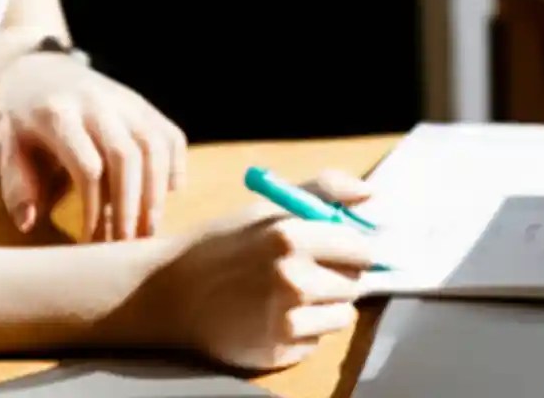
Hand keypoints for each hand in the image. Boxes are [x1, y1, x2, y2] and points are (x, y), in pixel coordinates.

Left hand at [0, 51, 186, 241]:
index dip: (93, 209)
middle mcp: (96, 103)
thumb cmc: (22, 120)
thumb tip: (29, 224)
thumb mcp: (7, 147)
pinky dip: (175, 166)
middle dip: (131, 205)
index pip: (87, 166)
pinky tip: (168, 193)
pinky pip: (170, 135)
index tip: (90, 241)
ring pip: (155, 145)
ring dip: (157, 191)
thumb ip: (17, 185)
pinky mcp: (143, 105)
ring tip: (150, 228)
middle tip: (129, 243)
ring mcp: (125, 101)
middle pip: (127, 156)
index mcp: (58, 114)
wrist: (40, 71)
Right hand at [145, 171, 374, 369]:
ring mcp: (286, 320)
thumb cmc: (224, 243)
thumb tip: (371, 197)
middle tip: (307, 269)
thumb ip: (324, 191)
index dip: (351, 246)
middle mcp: (292, 280)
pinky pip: (318, 340)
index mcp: (291, 236)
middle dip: (338, 274)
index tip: (336, 246)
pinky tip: (274, 315)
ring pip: (343, 314)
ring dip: (326, 304)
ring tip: (288, 293)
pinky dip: (306, 330)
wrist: (172, 292)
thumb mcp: (268, 206)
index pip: (361, 247)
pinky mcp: (279, 351)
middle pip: (355, 281)